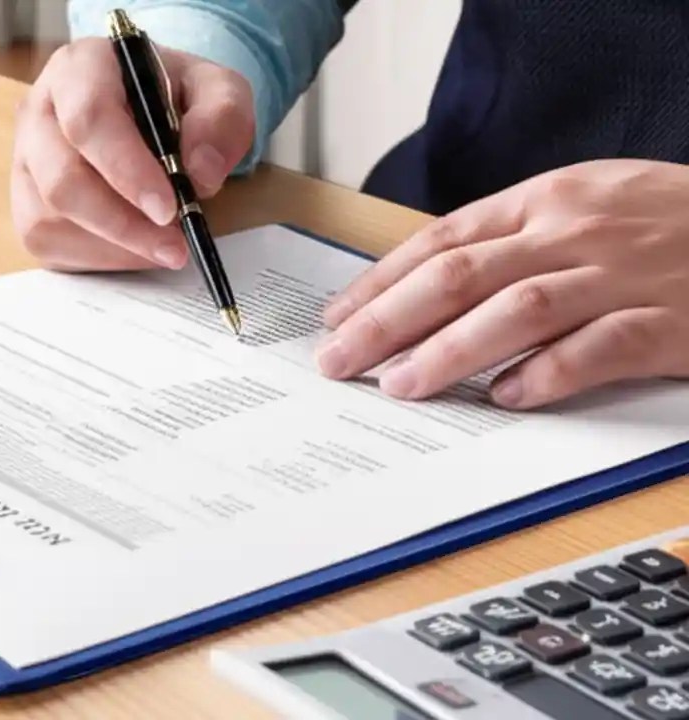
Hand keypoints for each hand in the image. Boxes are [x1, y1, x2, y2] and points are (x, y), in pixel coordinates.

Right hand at [10, 38, 253, 270]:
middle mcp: (39, 111)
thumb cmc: (175, 97)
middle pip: (62, 179)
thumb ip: (221, 119)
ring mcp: (25, 160)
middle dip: (122, 223)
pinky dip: (97, 257)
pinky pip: (48, 243)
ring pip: (50, 218)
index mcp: (80, 68)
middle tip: (174, 246)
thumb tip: (200, 172)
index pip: (88, 119)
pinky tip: (133, 248)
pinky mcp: (24, 203)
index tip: (168, 208)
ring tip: (163, 246)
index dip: (126, 170)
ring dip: (113, 245)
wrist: (149, 109)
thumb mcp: (218, 90)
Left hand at [315, 158, 688, 408]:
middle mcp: (576, 232)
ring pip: (518, 310)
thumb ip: (510, 240)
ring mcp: (624, 276)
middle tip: (338, 361)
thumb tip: (423, 289)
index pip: (442, 241)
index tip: (335, 319)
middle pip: (461, 275)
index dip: (381, 282)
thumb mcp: (582, 206)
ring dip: (450, 351)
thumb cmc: (664, 222)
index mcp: (547, 200)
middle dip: (387, 321)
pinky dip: (549, 374)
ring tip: (400, 385)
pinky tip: (507, 398)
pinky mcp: (670, 323)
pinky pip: (600, 349)